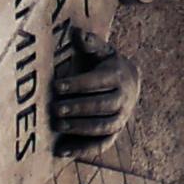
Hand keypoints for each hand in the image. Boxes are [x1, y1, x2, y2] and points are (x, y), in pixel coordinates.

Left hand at [43, 16, 131, 157]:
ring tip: (58, 126)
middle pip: (104, 106)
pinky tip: (63, 151)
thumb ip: (90, 43)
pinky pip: (103, 144)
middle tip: (55, 109)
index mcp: (119, 76)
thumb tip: (76, 32)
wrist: (129, 81)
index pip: (100, 82)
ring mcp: (121, 117)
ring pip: (105, 127)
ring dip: (81, 128)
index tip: (57, 86)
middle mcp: (124, 98)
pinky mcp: (115, 132)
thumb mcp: (101, 51)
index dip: (79, 85)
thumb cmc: (105, 64)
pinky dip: (84, 150)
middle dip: (79, 108)